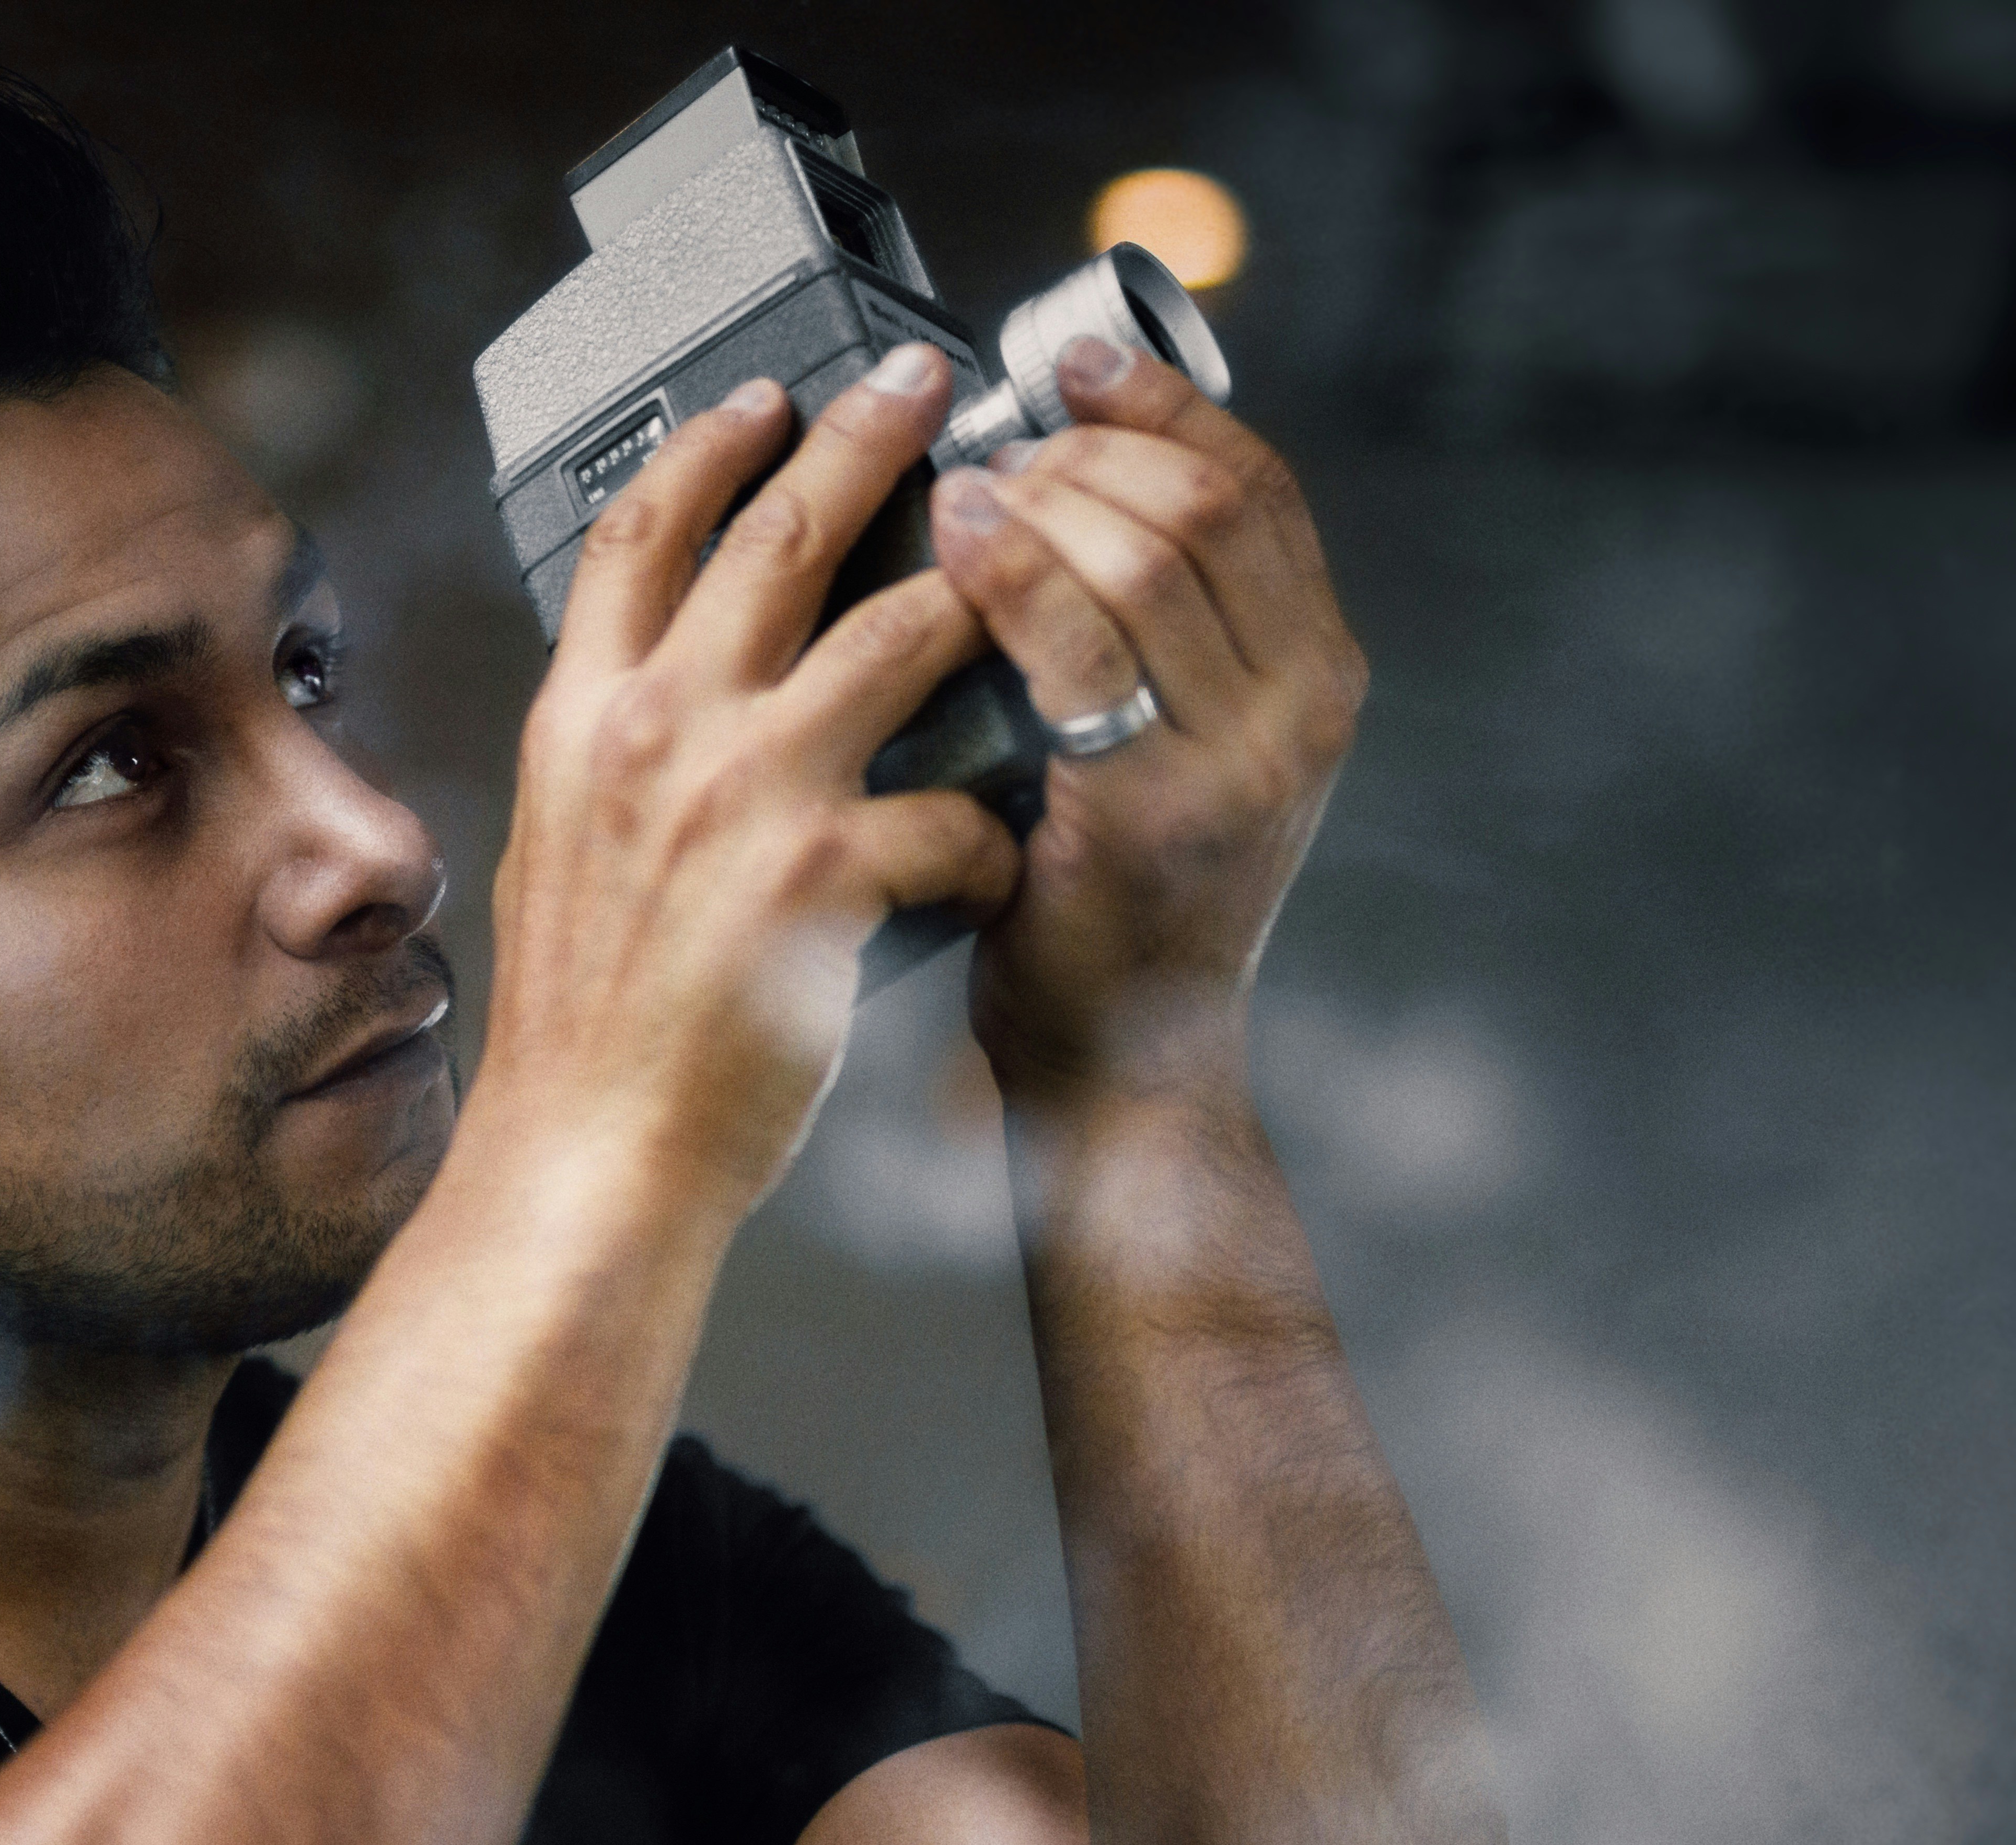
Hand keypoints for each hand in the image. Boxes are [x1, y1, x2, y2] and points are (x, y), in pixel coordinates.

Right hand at [492, 347, 1022, 1210]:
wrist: (585, 1155)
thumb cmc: (582, 1029)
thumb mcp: (563, 851)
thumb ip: (614, 757)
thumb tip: (664, 690)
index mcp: (580, 720)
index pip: (638, 534)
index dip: (708, 444)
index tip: (767, 392)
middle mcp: (655, 731)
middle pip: (778, 532)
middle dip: (867, 437)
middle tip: (929, 380)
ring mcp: (740, 795)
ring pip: (900, 631)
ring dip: (984, 593)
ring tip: (1039, 568)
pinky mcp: (821, 876)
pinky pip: (951, 816)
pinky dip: (987, 840)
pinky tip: (993, 871)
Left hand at [928, 338, 1368, 1109]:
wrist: (1122, 1062)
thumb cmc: (1111, 897)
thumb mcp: (1168, 742)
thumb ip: (1152, 633)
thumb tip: (1058, 480)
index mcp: (1317, 672)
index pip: (1256, 484)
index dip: (1162, 404)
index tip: (1072, 358)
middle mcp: (1305, 705)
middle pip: (1205, 502)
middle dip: (1089, 449)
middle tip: (990, 439)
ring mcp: (1244, 758)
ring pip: (1151, 557)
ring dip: (1046, 498)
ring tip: (961, 483)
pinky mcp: (1161, 808)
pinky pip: (1081, 650)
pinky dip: (1011, 573)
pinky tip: (950, 539)